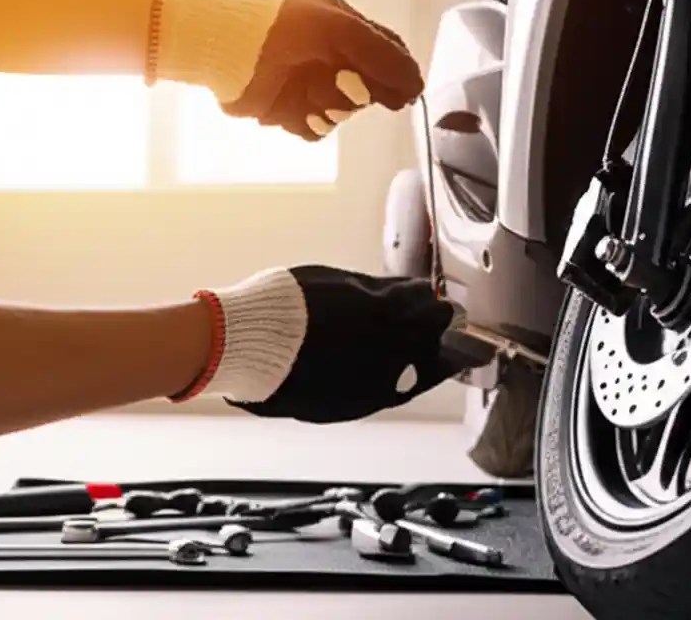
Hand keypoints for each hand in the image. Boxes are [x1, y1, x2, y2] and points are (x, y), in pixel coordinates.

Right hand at [182, 266, 479, 422]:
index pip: (434, 313)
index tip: (442, 304)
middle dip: (443, 340)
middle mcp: (385, 355)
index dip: (439, 308)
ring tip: (425, 355)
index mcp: (386, 317)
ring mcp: (369, 386)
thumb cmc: (287, 303)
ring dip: (425, 364)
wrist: (242, 343)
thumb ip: (380, 289)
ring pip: (416, 379)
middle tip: (448, 333)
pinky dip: (391, 381)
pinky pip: (383, 393)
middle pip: (436, 351)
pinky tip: (385, 371)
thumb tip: (415, 291)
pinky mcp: (350, 407)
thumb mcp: (338, 282)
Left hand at [222, 0, 423, 140]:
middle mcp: (328, 58)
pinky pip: (316, 129)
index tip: (405, 94)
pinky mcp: (287, 111)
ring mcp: (308, 85)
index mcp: (342, 28)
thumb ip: (382, 54)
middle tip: (346, 85)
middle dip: (361, 90)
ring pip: (344, 111)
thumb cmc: (280, 23)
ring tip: (307, 88)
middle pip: (369, 87)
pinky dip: (308, 122)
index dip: (399, 74)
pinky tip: (294, 106)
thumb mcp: (340, 27)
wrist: (220, 40)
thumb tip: (415, 85)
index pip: (385, 51)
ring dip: (330, 103)